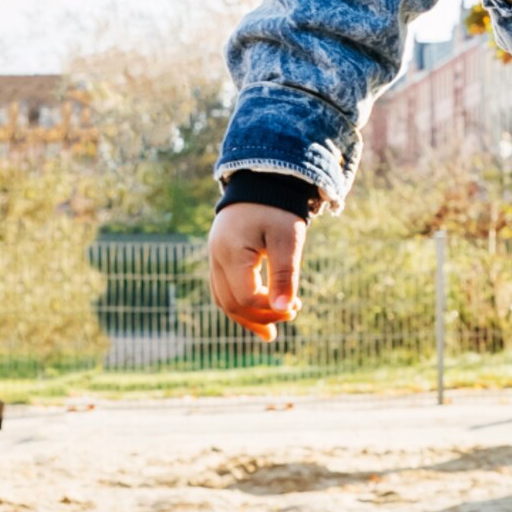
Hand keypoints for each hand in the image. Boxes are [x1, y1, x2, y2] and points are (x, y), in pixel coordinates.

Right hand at [208, 203, 307, 341]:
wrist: (262, 180)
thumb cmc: (277, 208)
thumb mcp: (287, 239)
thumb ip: (285, 275)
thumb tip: (285, 312)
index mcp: (230, 254)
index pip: (246, 297)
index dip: (271, 309)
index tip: (296, 306)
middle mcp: (216, 258)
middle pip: (230, 303)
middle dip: (259, 318)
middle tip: (290, 318)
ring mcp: (214, 257)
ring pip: (223, 298)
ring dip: (247, 315)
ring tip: (271, 330)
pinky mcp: (220, 255)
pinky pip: (224, 287)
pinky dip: (241, 301)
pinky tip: (260, 308)